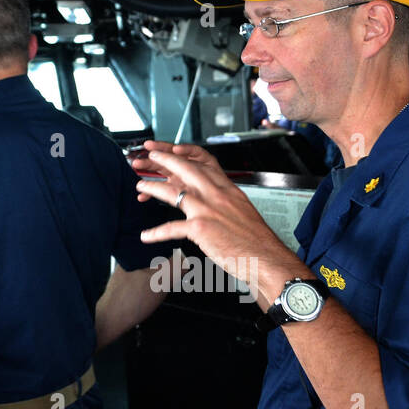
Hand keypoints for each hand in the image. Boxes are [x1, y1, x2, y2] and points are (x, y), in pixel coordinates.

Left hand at [129, 141, 299, 295]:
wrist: (268, 259)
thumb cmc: (255, 239)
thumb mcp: (241, 210)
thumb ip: (223, 200)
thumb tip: (207, 197)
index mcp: (228, 189)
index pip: (206, 162)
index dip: (187, 152)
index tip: (173, 149)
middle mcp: (218, 195)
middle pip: (187, 170)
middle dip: (165, 160)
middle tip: (148, 156)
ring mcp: (208, 210)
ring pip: (174, 193)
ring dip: (153, 188)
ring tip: (140, 186)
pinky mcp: (201, 229)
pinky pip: (172, 228)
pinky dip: (156, 233)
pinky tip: (146, 236)